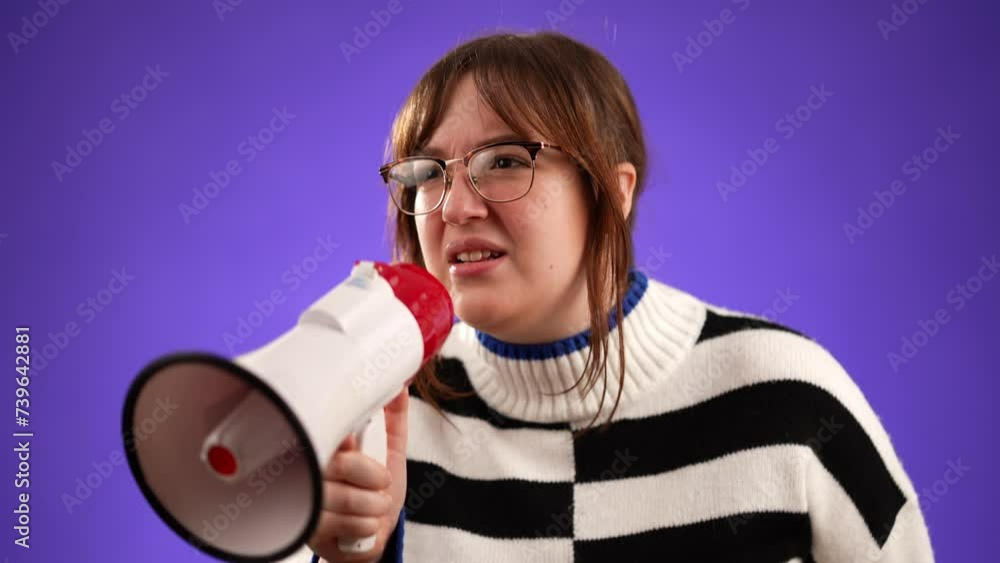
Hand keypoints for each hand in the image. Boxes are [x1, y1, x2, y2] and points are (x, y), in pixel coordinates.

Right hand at [307, 389, 409, 561]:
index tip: (355, 440)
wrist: (372, 532)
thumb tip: (400, 383)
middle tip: (382, 480)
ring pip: (342, 497)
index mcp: (324, 442)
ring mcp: (306, 499)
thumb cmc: (376, 488)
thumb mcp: (389, 448)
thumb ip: (393, 416)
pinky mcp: (308, 528)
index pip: (324, 429)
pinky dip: (366, 525)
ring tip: (377, 503)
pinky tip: (365, 522)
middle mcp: (307, 468)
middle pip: (335, 463)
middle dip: (370, 474)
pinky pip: (342, 524)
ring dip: (373, 504)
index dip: (344, 436)